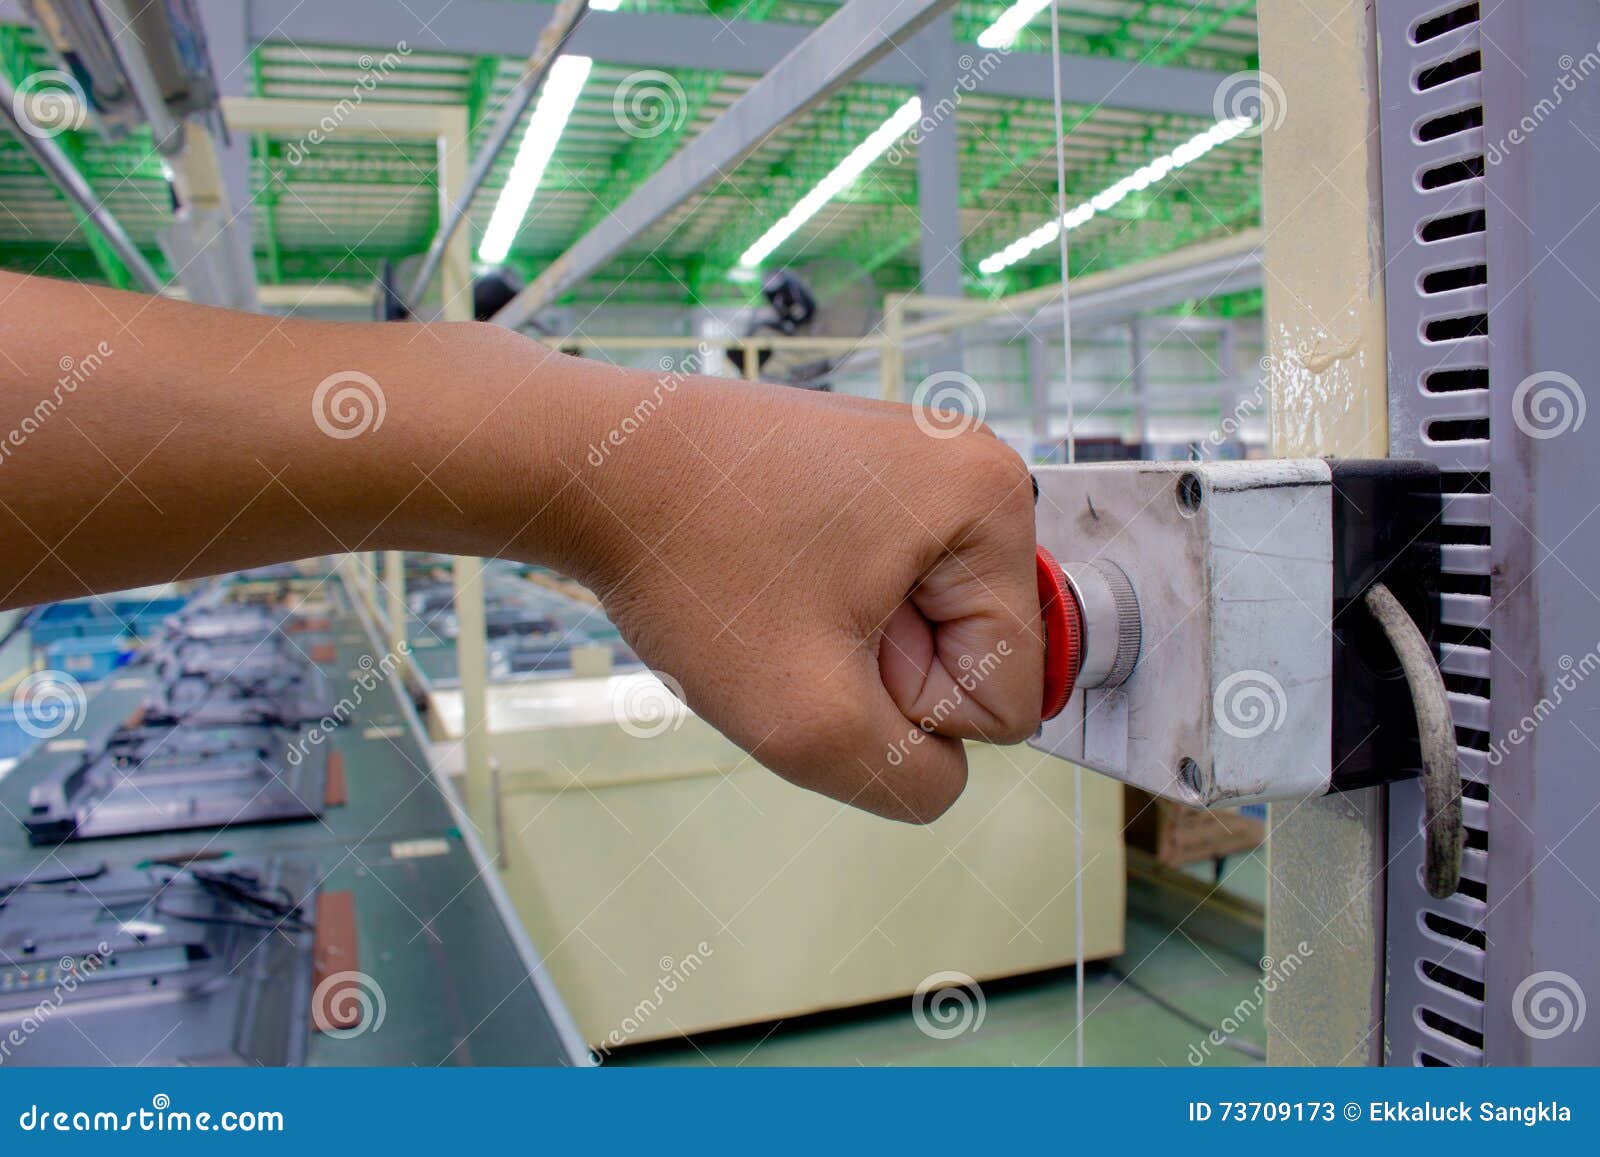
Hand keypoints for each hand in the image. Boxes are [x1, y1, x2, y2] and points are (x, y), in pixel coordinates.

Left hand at [547, 370, 1043, 821]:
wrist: (592, 468)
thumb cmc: (691, 564)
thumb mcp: (810, 724)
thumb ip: (912, 783)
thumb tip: (939, 771)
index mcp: (992, 502)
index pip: (1008, 694)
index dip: (908, 706)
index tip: (828, 643)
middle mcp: (971, 466)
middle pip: (969, 657)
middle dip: (880, 671)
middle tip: (793, 621)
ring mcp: (918, 463)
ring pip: (922, 630)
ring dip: (850, 645)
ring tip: (776, 595)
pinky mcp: (869, 471)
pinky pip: (885, 588)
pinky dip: (827, 607)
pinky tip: (767, 577)